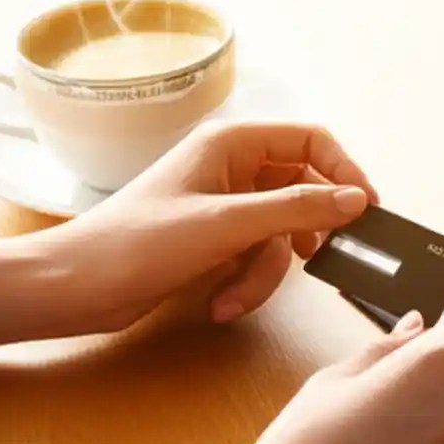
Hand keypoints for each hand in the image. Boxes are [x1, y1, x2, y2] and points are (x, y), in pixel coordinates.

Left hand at [47, 121, 379, 333]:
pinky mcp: (214, 240)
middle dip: (300, 236)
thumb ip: (297, 209)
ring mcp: (223, 206)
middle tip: (317, 259)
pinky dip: (245, 284)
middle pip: (302, 192)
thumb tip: (355, 200)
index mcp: (231, 144)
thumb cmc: (135, 244)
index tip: (368, 210)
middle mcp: (231, 168)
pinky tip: (220, 303)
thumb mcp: (226, 226)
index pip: (311, 141)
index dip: (345, 171)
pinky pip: (256, 257)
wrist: (74, 288)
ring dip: (264, 273)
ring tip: (234, 296)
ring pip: (281, 234)